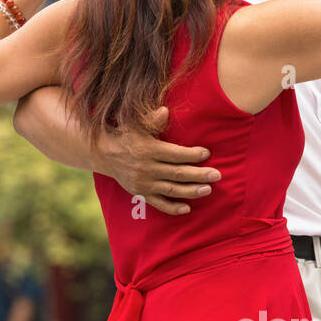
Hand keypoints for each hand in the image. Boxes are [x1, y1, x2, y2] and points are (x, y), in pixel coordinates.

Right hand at [93, 108, 221, 214]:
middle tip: (217, 175)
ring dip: (191, 191)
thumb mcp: (135, 123)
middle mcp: (146, 168)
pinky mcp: (141, 193)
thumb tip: (165, 112)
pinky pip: (159, 203)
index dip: (192, 154)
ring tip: (208, 189)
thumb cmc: (125, 134)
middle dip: (199, 175)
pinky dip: (172, 207)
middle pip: (177, 173)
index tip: (206, 153)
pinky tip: (187, 208)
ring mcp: (144, 183)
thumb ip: (152, 119)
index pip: (174, 154)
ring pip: (171, 189)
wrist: (103, 153)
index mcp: (147, 149)